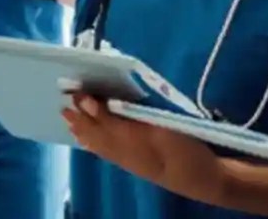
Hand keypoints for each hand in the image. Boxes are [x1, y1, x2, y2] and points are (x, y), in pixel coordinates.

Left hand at [62, 95, 222, 199]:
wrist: (204, 178)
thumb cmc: (184, 148)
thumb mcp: (159, 125)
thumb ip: (121, 115)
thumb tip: (91, 103)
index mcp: (127, 138)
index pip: (99, 119)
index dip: (86, 104)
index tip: (74, 89)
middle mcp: (123, 151)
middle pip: (95, 134)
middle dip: (79, 119)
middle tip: (63, 105)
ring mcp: (130, 159)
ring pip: (99, 145)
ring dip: (84, 132)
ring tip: (70, 122)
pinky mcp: (137, 164)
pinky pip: (107, 153)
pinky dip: (95, 144)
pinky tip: (92, 142)